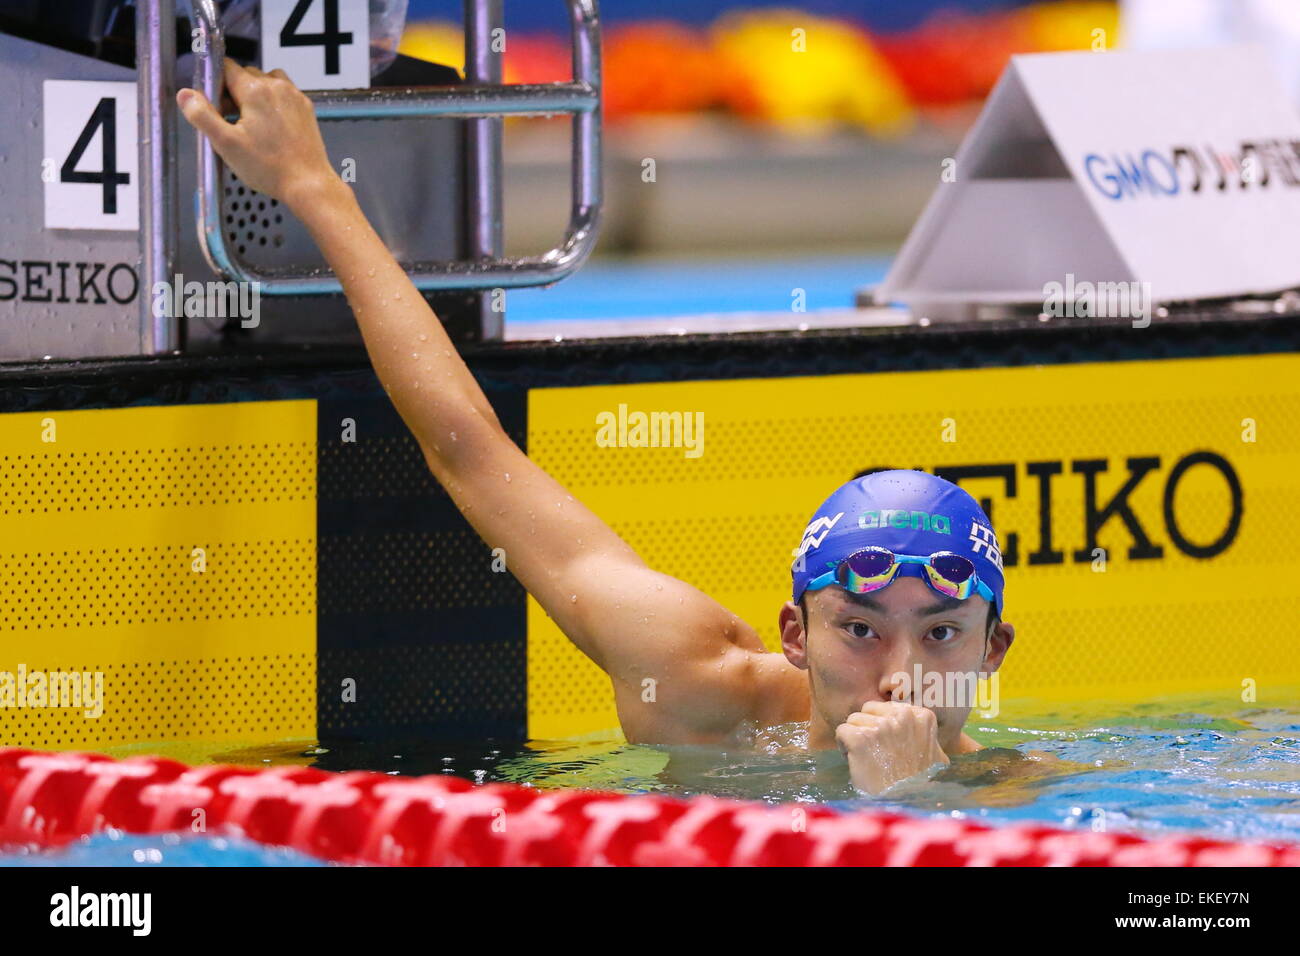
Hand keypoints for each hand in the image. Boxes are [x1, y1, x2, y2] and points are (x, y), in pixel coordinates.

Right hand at [176, 58, 338, 209]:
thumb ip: (202, 116)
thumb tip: (185, 95)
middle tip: (230, 121)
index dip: (215, 84)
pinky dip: (273, 104)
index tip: (214, 104)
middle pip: (246, 75)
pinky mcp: (306, 109)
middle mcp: (277, 87)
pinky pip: (283, 95)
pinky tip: (270, 128)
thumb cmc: (270, 167)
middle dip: (233, 92)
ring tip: (250, 124)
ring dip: (254, 96)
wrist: (308, 184)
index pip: (227, 67)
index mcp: (256, 90)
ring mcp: (295, 96)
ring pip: (266, 82)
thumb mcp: (226, 143)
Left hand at [835, 701, 949, 795]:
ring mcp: (881, 727)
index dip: (883, 726)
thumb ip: (924, 733)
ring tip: (868, 759)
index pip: (886, 707)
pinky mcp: (860, 738)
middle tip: (877, 754)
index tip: (891, 748)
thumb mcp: (934, 754)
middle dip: (868, 728)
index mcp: (921, 716)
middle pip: (868, 710)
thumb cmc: (916, 782)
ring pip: (853, 720)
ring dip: (856, 739)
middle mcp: (902, 717)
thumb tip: (921, 719)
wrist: (901, 803)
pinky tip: (856, 761)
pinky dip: (844, 746)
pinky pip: (842, 731)